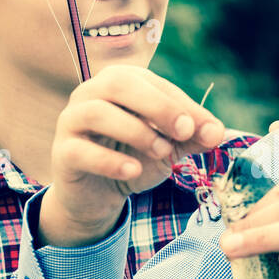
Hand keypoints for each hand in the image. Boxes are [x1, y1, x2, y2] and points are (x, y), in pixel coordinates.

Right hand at [41, 67, 225, 245]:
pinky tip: (133, 170)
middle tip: (184, 131)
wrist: (100, 196)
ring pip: (97, 112)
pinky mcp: (62, 152)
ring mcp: (72, 120)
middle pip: (119, 83)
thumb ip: (191, 137)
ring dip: (135, 131)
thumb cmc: (134, 158)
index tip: (208, 129)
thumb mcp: (168, 147)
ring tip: (161, 152)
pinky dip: (109, 160)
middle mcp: (91, 93)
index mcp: (121, 82)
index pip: (153, 83)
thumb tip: (217, 132)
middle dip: (157, 106)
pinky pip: (80, 150)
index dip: (182, 104)